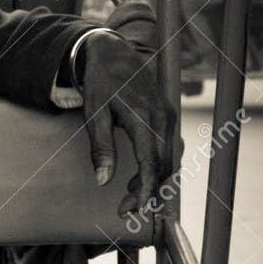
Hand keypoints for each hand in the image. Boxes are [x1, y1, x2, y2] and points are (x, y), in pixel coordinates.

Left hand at [80, 33, 175, 218]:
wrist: (113, 53)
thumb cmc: (101, 83)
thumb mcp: (94, 115)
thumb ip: (101, 149)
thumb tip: (104, 181)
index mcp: (144, 118)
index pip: (151, 164)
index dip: (144, 191)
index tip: (131, 210)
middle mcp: (162, 118)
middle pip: (163, 166)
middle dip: (146, 191)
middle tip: (125, 208)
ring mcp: (167, 116)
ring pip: (168, 159)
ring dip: (152, 180)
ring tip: (129, 194)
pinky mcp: (166, 116)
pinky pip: (167, 148)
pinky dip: (156, 166)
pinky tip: (140, 175)